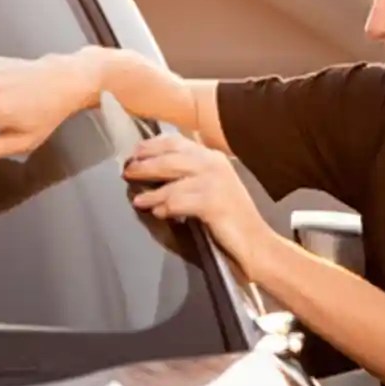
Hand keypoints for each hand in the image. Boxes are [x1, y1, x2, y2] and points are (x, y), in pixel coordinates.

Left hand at [123, 133, 275, 275]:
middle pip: (169, 157)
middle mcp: (213, 164)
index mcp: (213, 157)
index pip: (176, 142)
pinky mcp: (212, 202)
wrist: (256, 243)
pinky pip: (178, 201)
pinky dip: (165, 207)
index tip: (134, 153)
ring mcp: (214, 182)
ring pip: (171, 180)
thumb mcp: (211, 187)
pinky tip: (159, 213)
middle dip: (145, 164)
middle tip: (127, 171)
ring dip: (151, 192)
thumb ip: (189, 175)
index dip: (151, 146)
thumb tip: (154, 170)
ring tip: (138, 200)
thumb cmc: (231, 217)